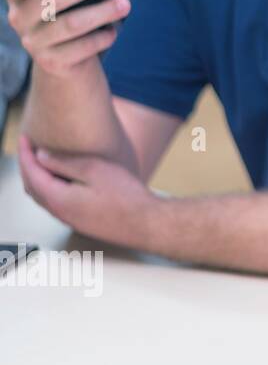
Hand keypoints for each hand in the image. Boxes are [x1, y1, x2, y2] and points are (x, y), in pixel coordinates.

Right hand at [4, 0, 130, 76]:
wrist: (64, 58)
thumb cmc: (67, 14)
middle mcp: (19, 18)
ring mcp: (33, 42)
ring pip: (70, 24)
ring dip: (101, 12)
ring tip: (124, 4)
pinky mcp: (51, 62)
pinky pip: (81, 47)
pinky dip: (101, 37)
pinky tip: (113, 31)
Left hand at [17, 133, 156, 246]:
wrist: (146, 224)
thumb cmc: (127, 199)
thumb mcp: (95, 170)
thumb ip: (66, 163)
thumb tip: (43, 157)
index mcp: (58, 198)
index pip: (32, 173)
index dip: (25, 153)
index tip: (24, 139)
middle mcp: (59, 212)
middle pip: (32, 187)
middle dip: (28, 166)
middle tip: (29, 149)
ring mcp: (70, 219)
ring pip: (43, 197)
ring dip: (38, 178)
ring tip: (43, 162)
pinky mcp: (80, 222)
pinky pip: (55, 203)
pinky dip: (50, 188)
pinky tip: (62, 181)